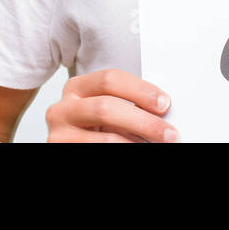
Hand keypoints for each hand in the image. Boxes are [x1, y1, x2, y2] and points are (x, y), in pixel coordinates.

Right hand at [45, 68, 179, 142]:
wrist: (77, 144)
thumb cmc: (96, 128)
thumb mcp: (108, 110)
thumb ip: (127, 105)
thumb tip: (163, 111)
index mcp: (77, 87)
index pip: (110, 79)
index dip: (140, 90)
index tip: (165, 104)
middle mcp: (62, 109)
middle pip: (106, 108)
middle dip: (143, 121)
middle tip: (169, 134)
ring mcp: (59, 134)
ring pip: (106, 138)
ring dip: (136, 143)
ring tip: (156, 145)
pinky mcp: (60, 150)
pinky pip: (98, 150)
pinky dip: (124, 150)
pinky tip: (136, 149)